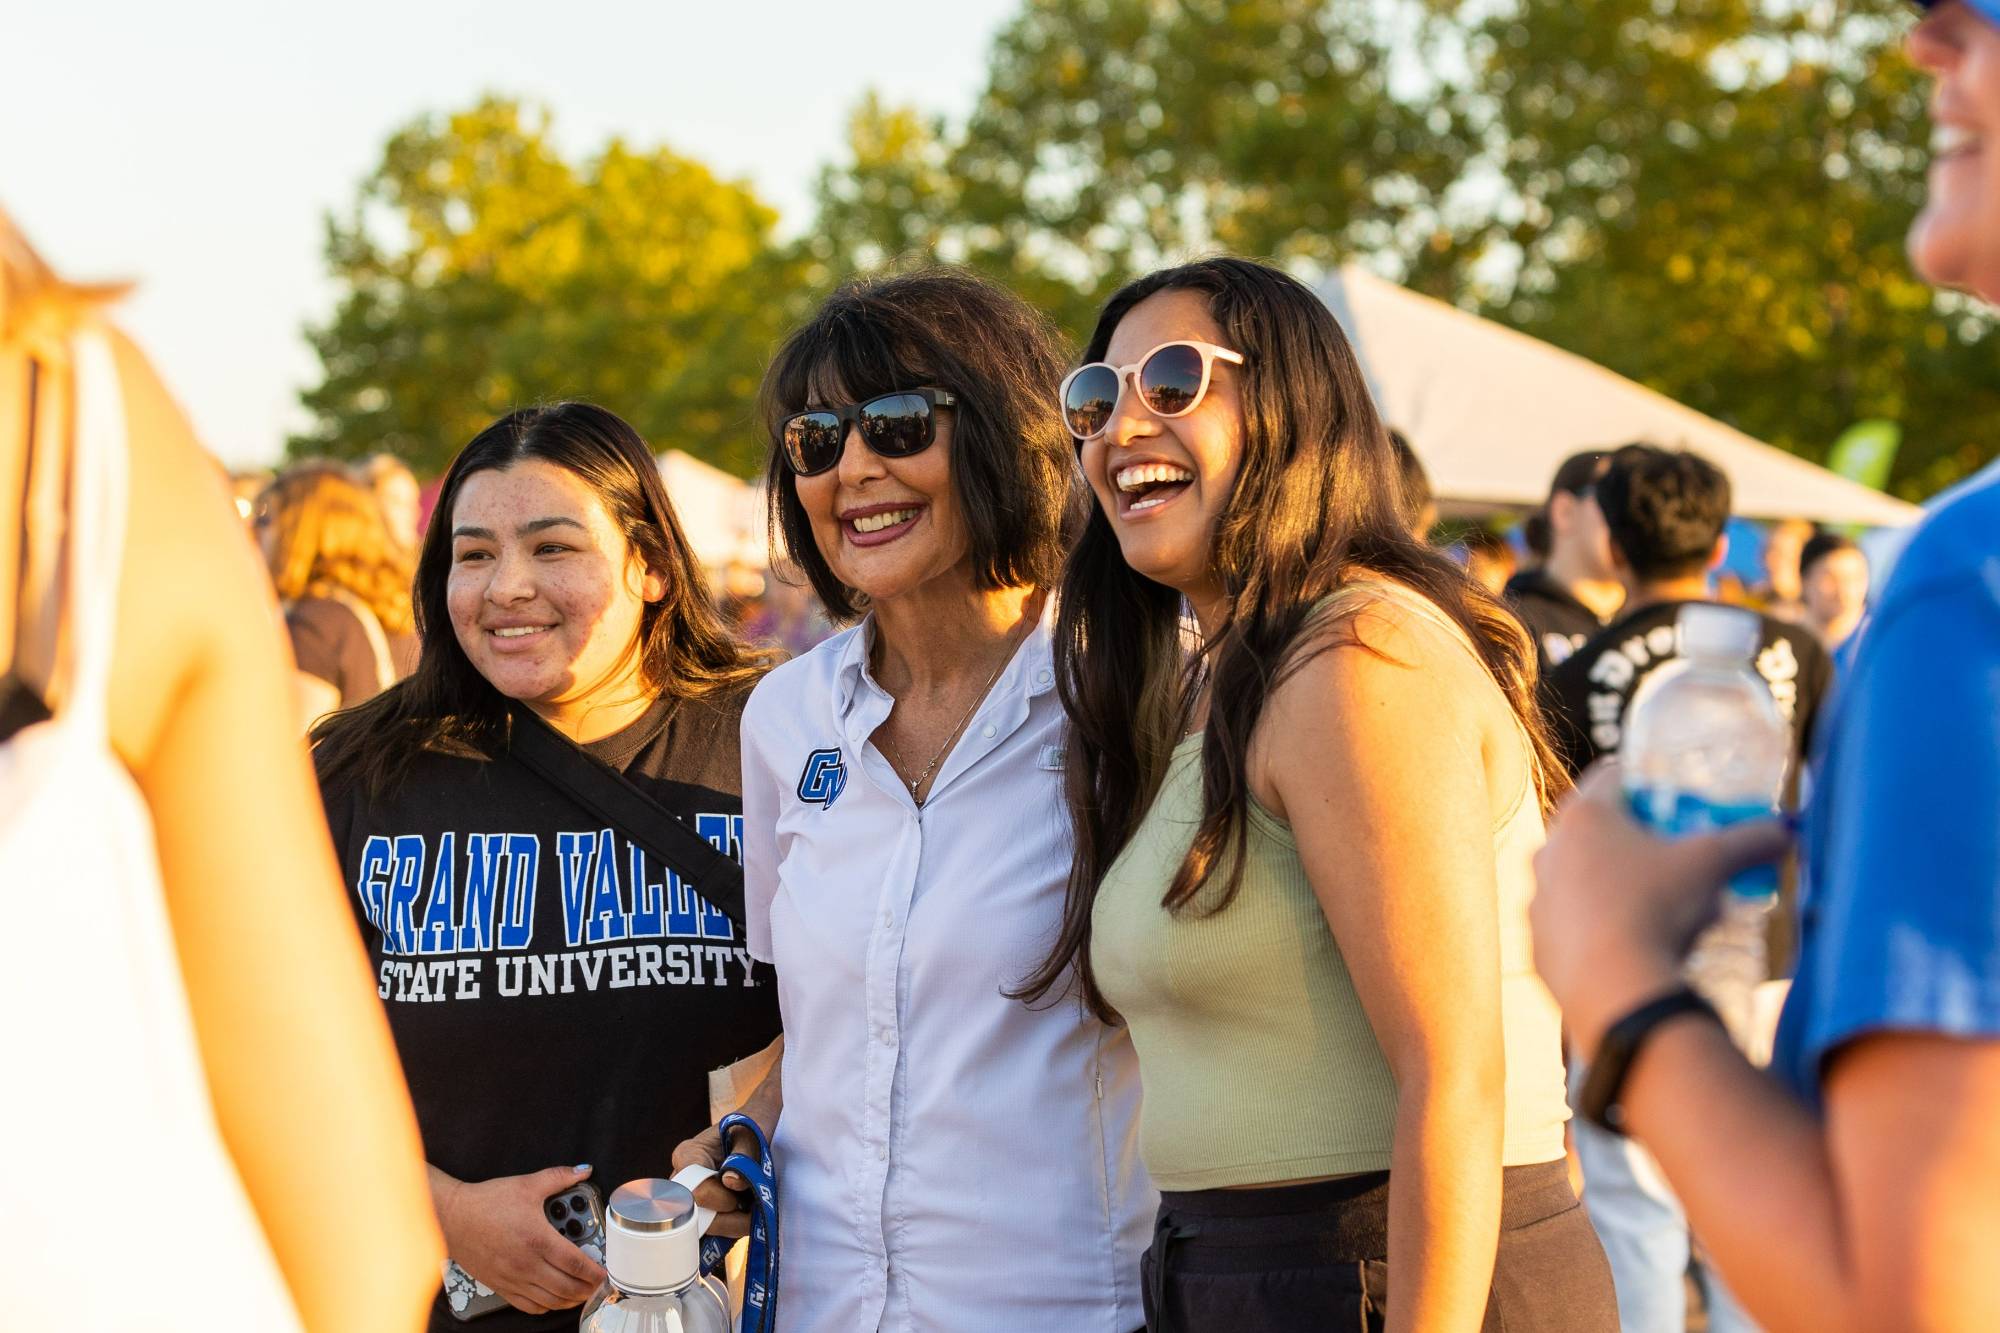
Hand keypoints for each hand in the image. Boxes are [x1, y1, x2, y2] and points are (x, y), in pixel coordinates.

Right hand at [435, 1164, 605, 1314]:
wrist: (452, 1217)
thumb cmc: (487, 1202)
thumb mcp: (527, 1184)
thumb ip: (559, 1177)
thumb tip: (583, 1170)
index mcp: (538, 1239)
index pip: (576, 1264)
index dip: (595, 1272)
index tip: (606, 1272)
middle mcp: (527, 1264)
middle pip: (567, 1287)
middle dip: (587, 1289)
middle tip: (598, 1284)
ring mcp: (513, 1278)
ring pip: (550, 1300)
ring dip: (569, 1300)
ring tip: (581, 1292)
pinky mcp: (500, 1286)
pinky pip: (528, 1306)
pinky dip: (546, 1306)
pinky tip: (553, 1299)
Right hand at [670, 1121, 760, 1238]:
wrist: (758, 1125)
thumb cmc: (752, 1126)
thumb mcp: (753, 1136)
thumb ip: (744, 1157)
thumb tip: (731, 1182)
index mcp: (689, 1155)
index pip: (695, 1192)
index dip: (720, 1200)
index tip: (741, 1196)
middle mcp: (683, 1178)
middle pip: (698, 1217)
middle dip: (731, 1218)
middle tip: (756, 1207)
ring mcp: (691, 1196)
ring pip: (707, 1227)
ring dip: (736, 1222)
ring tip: (755, 1206)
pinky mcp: (703, 1208)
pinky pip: (714, 1228)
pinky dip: (734, 1225)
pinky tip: (747, 1213)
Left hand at [1531, 762, 1792, 1055]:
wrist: (1616, 989)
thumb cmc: (1658, 910)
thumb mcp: (1713, 865)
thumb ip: (1750, 841)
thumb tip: (1784, 831)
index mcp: (1584, 817)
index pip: (1612, 777)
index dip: (1647, 785)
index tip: (1674, 801)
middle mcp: (1549, 851)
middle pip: (1595, 832)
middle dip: (1637, 842)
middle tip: (1676, 860)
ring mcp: (1537, 899)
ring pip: (1581, 881)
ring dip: (1616, 888)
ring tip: (1662, 910)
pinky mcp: (1538, 943)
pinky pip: (1573, 926)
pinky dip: (1600, 930)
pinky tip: (1635, 946)